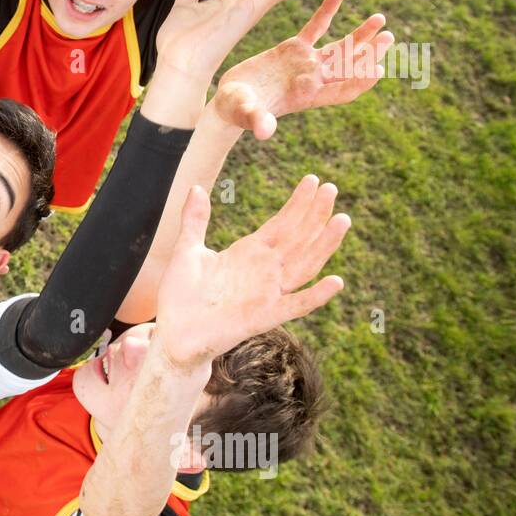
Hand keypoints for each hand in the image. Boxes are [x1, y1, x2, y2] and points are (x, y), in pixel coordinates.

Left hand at [153, 178, 349, 368]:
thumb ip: (194, 221)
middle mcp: (264, 271)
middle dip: (315, 214)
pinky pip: (296, 306)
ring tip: (342, 220)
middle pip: (298, 238)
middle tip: (332, 189)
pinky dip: (316, 295)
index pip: (281, 224)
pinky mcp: (265, 317)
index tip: (313, 180)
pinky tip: (336, 281)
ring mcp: (267, 294)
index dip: (298, 203)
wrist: (173, 335)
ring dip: (324, 245)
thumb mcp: (186, 250)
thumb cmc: (181, 296)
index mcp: (248, 253)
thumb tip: (197, 188)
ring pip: (305, 266)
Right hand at [213, 0, 393, 138]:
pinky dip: (329, 9)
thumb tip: (264, 131)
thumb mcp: (245, 114)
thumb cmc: (237, 110)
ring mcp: (306, 63)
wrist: (230, 100)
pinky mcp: (294, 49)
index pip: (340, 92)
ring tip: (380, 19)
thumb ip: (257, 120)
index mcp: (305, 96)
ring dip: (361, 35)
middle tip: (388, 37)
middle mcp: (312, 80)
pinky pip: (317, 26)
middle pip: (349, 67)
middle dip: (369, 53)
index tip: (376, 70)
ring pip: (340, 47)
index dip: (359, 83)